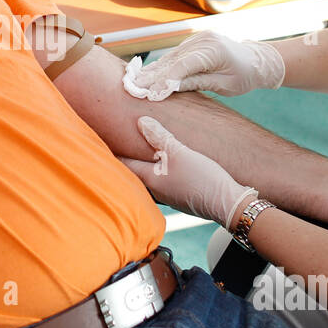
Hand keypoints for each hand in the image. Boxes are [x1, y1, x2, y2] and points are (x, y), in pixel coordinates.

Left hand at [121, 117, 256, 227]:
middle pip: (132, 173)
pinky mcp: (180, 196)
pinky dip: (155, 171)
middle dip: (124, 159)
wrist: (229, 204)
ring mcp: (167, 195)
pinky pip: (160, 181)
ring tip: (136, 151)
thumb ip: (160, 138)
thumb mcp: (181, 153)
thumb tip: (140, 122)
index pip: (123, 163)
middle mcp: (154, 190)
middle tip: (113, 142)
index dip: (111, 151)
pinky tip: (161, 164)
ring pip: (147, 177)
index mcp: (150, 179)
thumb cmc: (203, 179)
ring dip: (141, 165)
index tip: (98, 140)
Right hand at [123, 32, 285, 100]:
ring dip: (151, 71)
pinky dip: (160, 66)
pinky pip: (173, 56)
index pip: (183, 66)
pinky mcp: (192, 42)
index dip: (164, 80)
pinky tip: (145, 75)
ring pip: (169, 58)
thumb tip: (169, 88)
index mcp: (213, 51)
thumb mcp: (224, 85)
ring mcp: (196, 39)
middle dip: (151, 76)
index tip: (149, 94)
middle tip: (131, 88)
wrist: (256, 59)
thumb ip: (197, 83)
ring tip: (133, 83)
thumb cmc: (244, 75)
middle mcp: (202, 41)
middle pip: (172, 61)